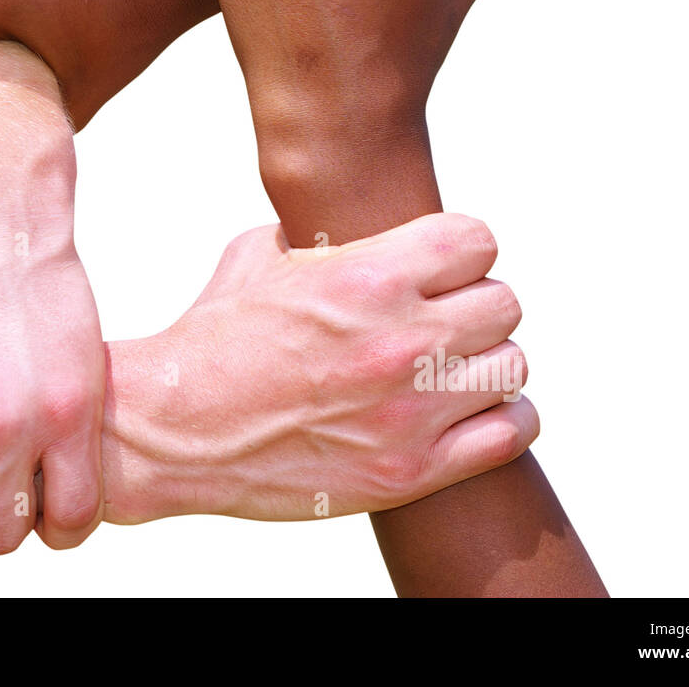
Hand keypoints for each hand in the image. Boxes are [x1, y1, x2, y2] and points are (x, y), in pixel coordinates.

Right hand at [104, 212, 535, 521]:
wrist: (174, 430)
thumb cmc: (212, 339)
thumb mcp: (258, 255)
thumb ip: (321, 232)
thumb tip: (347, 217)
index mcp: (365, 277)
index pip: (478, 240)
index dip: (459, 251)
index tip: (439, 268)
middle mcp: (399, 339)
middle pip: (504, 301)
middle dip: (472, 304)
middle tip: (440, 320)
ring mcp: (409, 410)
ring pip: (514, 364)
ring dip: (485, 363)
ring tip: (449, 369)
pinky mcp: (410, 470)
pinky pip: (511, 431)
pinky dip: (499, 419)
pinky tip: (463, 412)